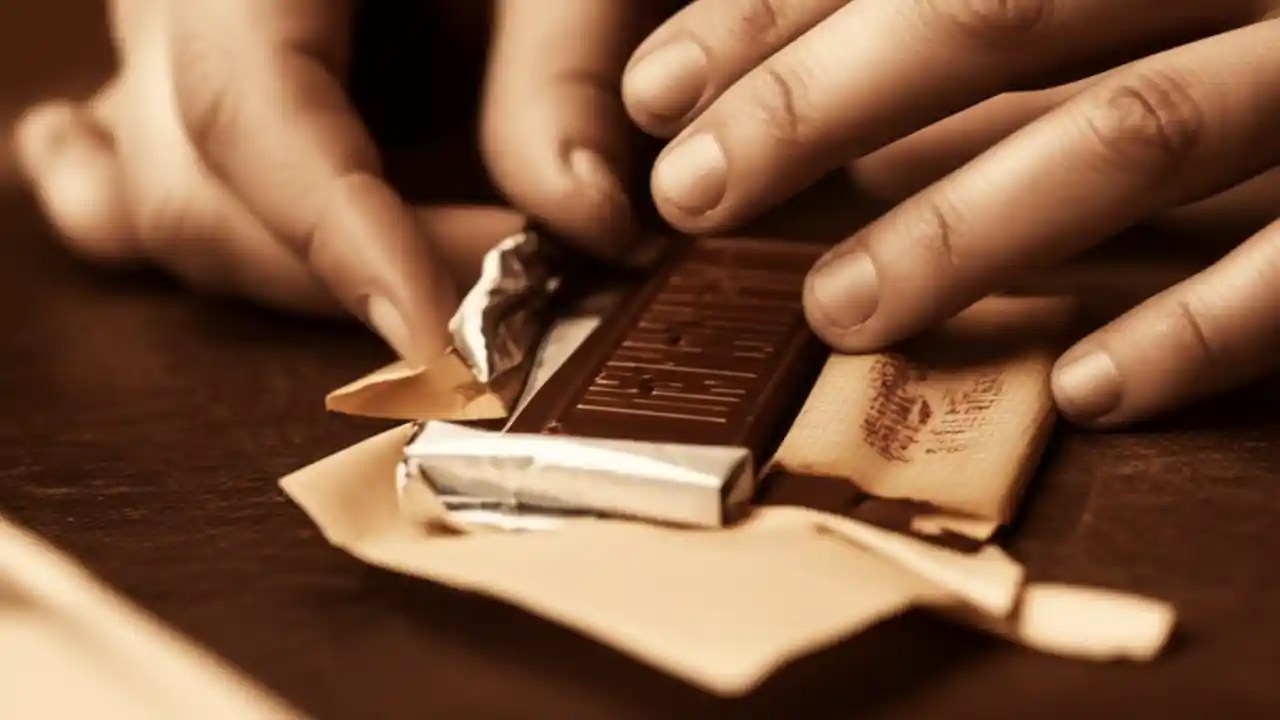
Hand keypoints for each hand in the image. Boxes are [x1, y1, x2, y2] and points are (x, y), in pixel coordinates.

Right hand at [13, 0, 666, 365]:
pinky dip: (211, 229)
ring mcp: (166, 37)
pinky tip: (280, 253)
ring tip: (448, 290)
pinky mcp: (189, 74)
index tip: (446, 340)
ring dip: (309, 277)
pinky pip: (129, 172)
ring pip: (170, 202)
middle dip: (357, 275)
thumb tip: (581, 223)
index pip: (251, 107)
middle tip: (513, 305)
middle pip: (199, 184)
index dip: (344, 240)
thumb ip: (564, 69)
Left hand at [622, 1, 1279, 425]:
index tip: (655, 89)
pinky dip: (1202, 323)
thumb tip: (820, 96)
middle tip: (692, 189)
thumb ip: (1003, 28)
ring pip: (1137, 128)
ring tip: (838, 308)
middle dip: (820, 97)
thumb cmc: (1231, 21)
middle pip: (1002, 6)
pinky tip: (1084, 386)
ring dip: (970, 224)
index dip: (772, 8)